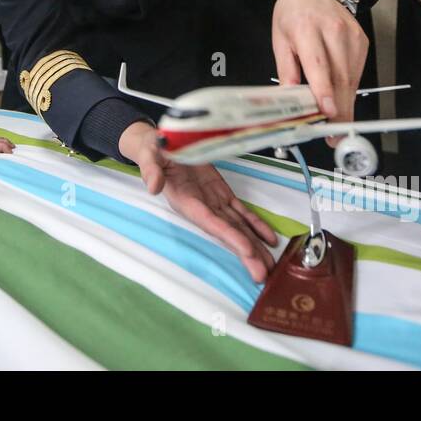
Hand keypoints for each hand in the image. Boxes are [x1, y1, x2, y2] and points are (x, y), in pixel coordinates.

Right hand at [119, 122, 278, 282]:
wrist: (163, 145)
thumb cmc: (155, 150)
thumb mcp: (149, 156)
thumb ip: (151, 171)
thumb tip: (153, 186)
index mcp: (185, 200)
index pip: (210, 222)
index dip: (229, 236)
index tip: (247, 250)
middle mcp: (202, 207)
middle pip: (227, 233)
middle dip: (246, 254)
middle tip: (263, 275)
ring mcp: (214, 202)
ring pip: (238, 228)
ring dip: (255, 247)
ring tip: (271, 266)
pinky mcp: (222, 194)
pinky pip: (243, 212)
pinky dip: (257, 226)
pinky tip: (270, 240)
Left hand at [271, 0, 367, 124]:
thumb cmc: (293, 13)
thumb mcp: (279, 38)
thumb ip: (286, 70)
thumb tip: (289, 101)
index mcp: (306, 29)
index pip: (318, 64)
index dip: (324, 91)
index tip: (328, 113)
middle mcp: (333, 31)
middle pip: (340, 77)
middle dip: (339, 110)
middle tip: (334, 136)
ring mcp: (352, 36)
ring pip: (352, 78)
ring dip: (346, 105)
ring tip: (337, 126)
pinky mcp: (363, 41)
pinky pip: (357, 73)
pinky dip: (349, 90)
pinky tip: (341, 100)